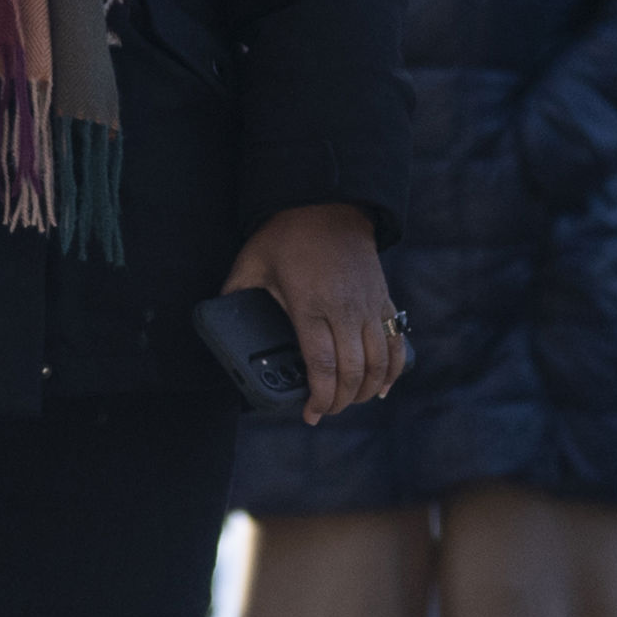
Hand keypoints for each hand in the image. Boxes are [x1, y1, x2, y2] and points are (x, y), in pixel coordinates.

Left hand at [222, 202, 398, 423]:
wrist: (328, 202)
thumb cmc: (285, 234)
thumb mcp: (251, 263)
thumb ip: (235, 294)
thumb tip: (220, 321)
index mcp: (309, 304)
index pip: (321, 364)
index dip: (318, 397)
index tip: (309, 414)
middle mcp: (343, 309)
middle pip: (352, 370)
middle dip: (340, 401)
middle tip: (324, 412)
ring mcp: (368, 305)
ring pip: (378, 362)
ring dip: (366, 390)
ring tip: (347, 402)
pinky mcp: (383, 300)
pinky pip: (395, 342)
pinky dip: (393, 370)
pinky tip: (381, 387)